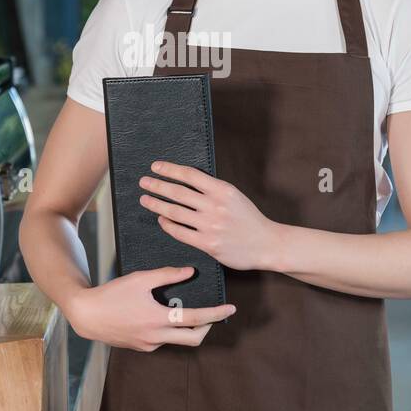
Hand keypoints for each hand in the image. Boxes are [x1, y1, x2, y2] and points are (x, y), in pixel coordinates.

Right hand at [65, 266, 236, 351]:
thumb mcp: (140, 279)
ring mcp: (148, 345)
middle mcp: (156, 337)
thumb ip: (166, 275)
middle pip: (193, 339)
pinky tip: (165, 315)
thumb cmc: (112, 294)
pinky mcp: (140, 347)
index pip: (195, 319)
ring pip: (177, 340)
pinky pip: (163, 341)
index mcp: (158, 320)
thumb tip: (190, 271)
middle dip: (207, 328)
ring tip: (188, 311)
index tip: (230, 309)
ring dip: (187, 328)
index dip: (216, 314)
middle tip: (213, 316)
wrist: (86, 315)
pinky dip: (170, 330)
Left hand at [138, 161, 280, 271]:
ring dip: (157, 204)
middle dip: (157, 185)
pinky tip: (161, 219)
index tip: (155, 166)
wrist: (266, 244)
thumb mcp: (234, 196)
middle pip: (178, 192)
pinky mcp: (208, 244)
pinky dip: (168, 225)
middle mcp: (215, 206)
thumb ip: (212, 189)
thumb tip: (185, 181)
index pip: (189, 175)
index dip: (169, 169)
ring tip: (145, 199)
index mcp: (222, 190)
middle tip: (143, 182)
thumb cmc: (248, 218)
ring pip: (175, 212)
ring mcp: (210, 226)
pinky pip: (180, 233)